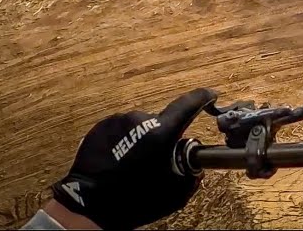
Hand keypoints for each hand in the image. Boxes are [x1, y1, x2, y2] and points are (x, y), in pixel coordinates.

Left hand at [51, 88, 217, 228]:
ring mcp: (117, 121)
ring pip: (140, 126)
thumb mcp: (175, 191)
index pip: (189, 104)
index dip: (203, 98)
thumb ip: (192, 171)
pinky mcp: (100, 127)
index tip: (211, 96)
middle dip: (163, 136)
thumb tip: (193, 158)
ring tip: (135, 163)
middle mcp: (140, 120)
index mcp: (161, 133)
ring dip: (142, 139)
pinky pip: (120, 130)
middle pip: (162, 121)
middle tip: (157, 159)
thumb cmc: (135, 199)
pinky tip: (120, 160)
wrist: (91, 206)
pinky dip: (124, 141)